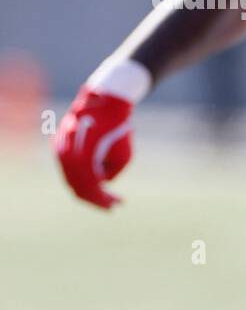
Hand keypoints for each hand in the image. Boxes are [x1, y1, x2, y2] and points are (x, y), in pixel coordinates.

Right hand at [54, 87, 133, 208]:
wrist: (105, 104)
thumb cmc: (118, 130)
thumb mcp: (123, 157)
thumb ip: (110, 175)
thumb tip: (99, 182)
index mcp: (81, 160)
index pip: (89, 189)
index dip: (102, 201)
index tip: (116, 205)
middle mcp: (66, 156)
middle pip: (78, 188)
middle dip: (96, 199)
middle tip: (113, 205)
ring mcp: (60, 150)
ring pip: (72, 179)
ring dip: (89, 188)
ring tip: (108, 194)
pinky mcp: (59, 145)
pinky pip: (69, 168)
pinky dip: (81, 176)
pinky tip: (98, 179)